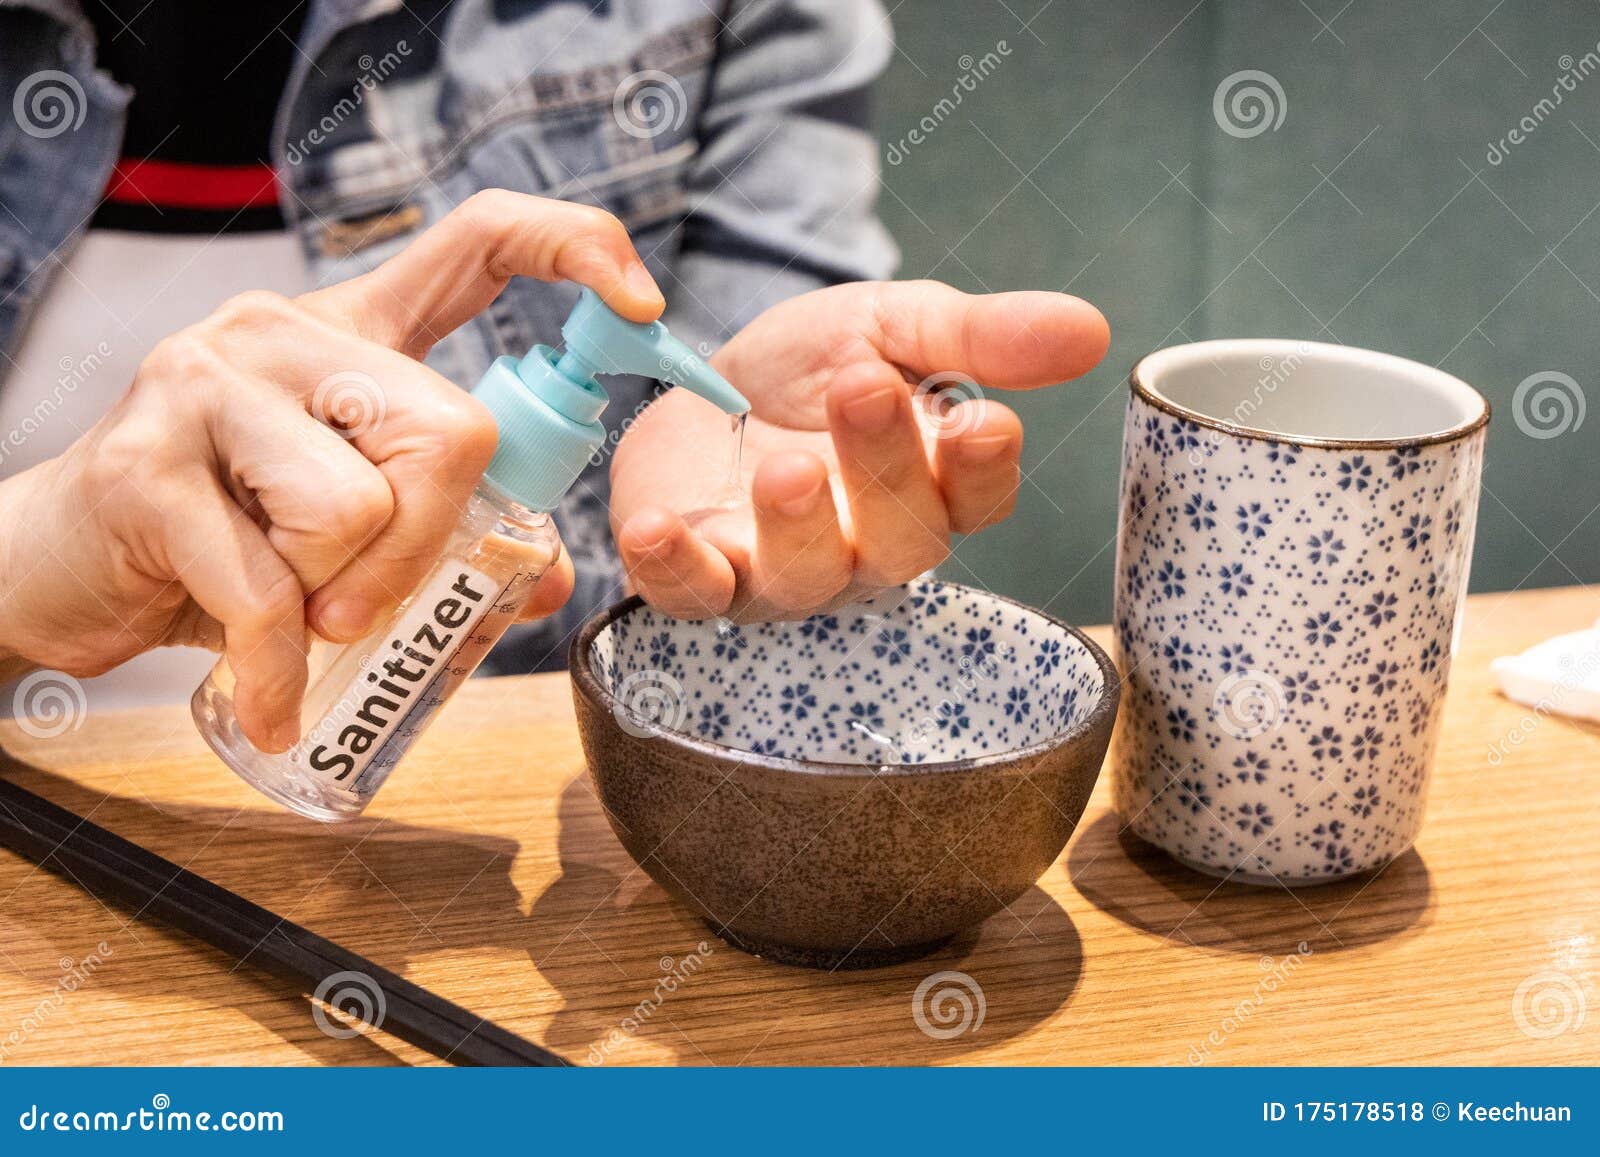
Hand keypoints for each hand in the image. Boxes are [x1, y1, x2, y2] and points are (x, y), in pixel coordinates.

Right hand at [0, 191, 665, 751]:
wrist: (59, 570)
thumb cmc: (227, 542)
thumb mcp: (352, 533)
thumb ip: (450, 537)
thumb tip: (547, 577)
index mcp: (352, 333)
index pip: (477, 245)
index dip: (573, 250)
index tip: (643, 302)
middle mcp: (284, 333)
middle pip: (445, 430)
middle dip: (433, 547)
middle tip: (366, 604)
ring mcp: (206, 386)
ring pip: (359, 510)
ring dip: (339, 595)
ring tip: (282, 601)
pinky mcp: (146, 466)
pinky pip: (271, 590)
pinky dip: (282, 663)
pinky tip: (268, 687)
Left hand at [610, 280, 1108, 619]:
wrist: (703, 384)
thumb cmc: (810, 369)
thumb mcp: (891, 326)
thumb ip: (978, 336)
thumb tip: (1091, 331)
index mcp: (929, 486)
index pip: (976, 498)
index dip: (982, 469)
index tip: (982, 419)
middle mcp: (866, 546)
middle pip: (899, 541)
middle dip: (886, 471)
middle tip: (864, 390)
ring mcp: (783, 572)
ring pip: (806, 578)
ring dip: (799, 529)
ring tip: (787, 470)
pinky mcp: (702, 577)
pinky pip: (692, 595)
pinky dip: (672, 569)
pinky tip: (651, 528)